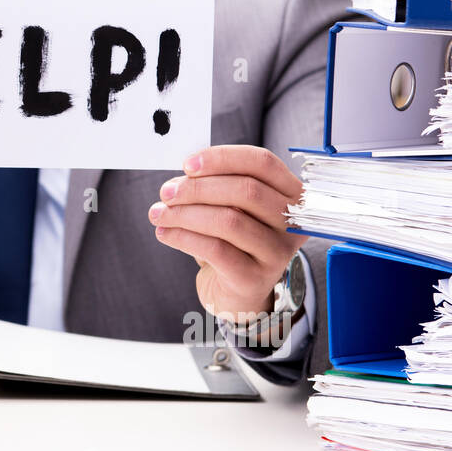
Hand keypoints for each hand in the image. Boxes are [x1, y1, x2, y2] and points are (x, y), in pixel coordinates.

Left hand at [146, 145, 306, 322]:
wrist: (237, 293)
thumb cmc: (233, 241)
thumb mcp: (232, 207)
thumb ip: (216, 185)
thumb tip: (182, 179)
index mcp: (292, 195)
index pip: (262, 163)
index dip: (222, 158)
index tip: (187, 164)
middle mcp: (292, 223)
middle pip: (247, 190)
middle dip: (198, 188)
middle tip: (166, 192)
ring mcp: (277, 253)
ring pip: (229, 221)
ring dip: (185, 213)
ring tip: (159, 214)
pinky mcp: (254, 278)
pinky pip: (215, 249)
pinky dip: (183, 237)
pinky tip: (165, 233)